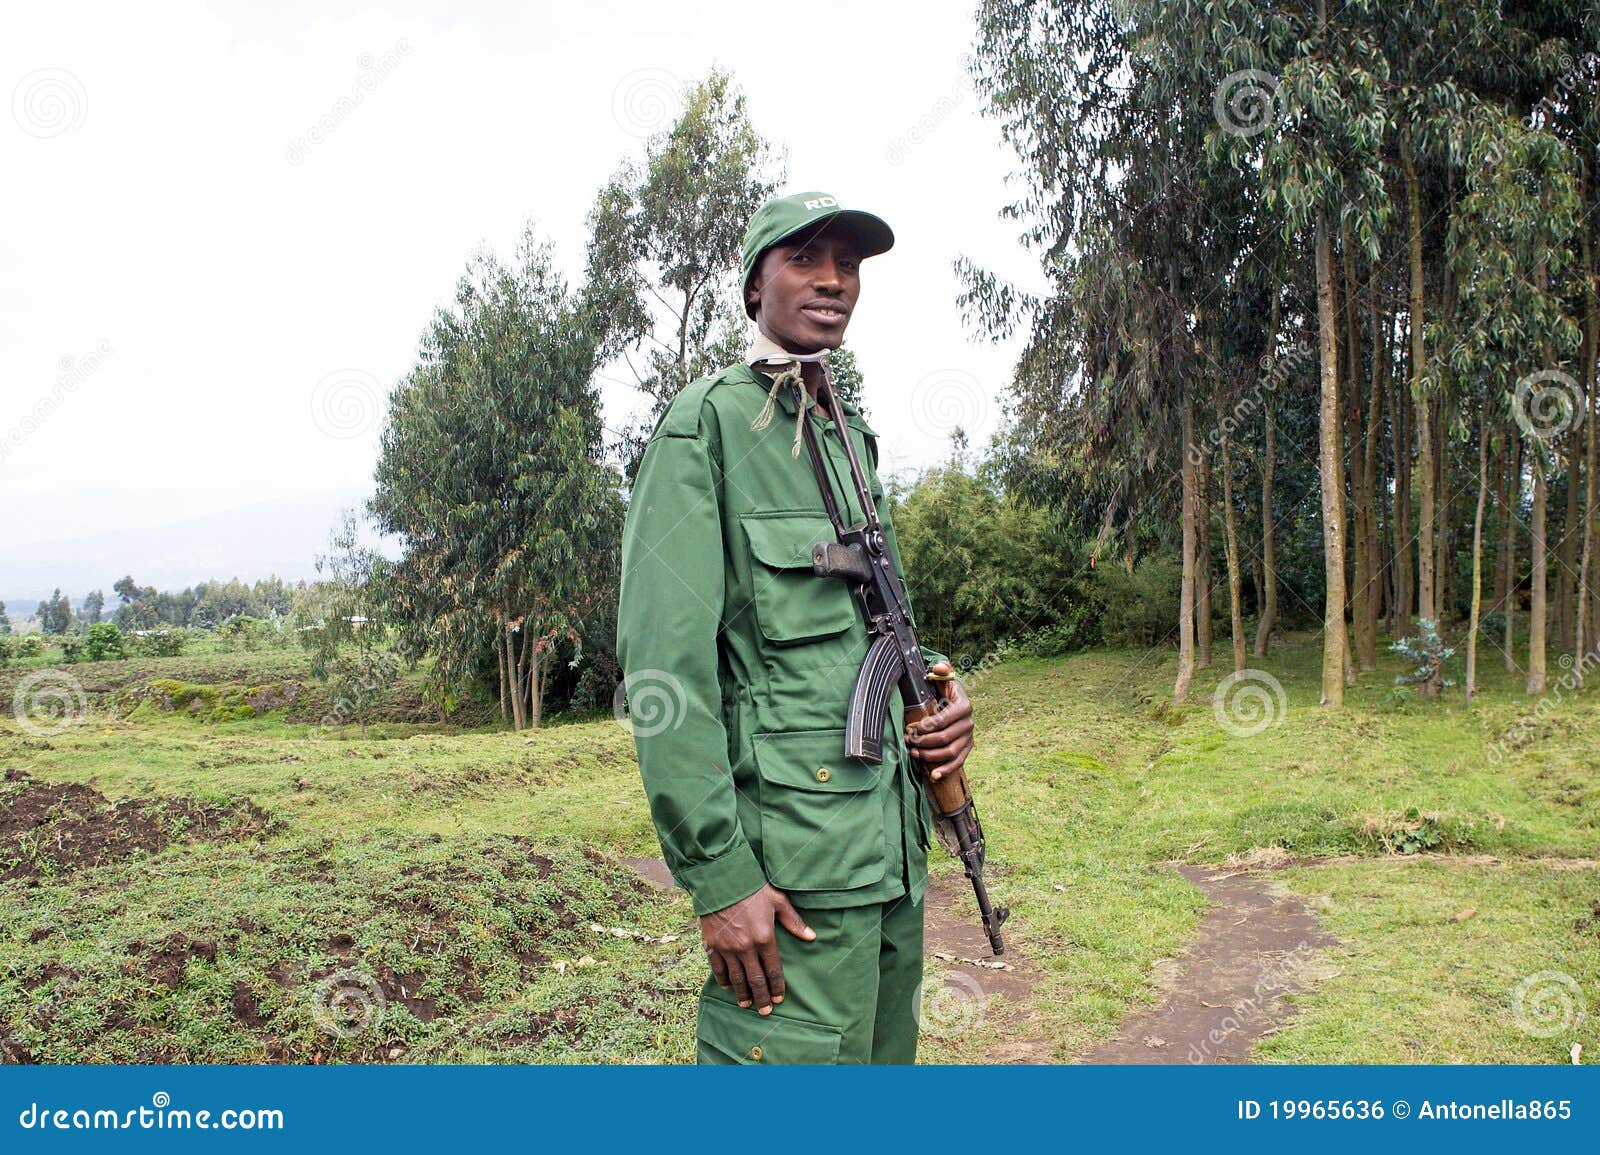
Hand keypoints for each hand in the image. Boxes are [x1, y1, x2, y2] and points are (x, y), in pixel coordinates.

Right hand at [699, 884, 815, 1014]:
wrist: (721, 879)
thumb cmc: (753, 888)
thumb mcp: (778, 901)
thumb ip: (794, 922)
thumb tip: (811, 937)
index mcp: (765, 938)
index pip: (773, 969)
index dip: (777, 986)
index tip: (780, 999)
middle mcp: (746, 947)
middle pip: (755, 979)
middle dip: (761, 997)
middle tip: (765, 1011)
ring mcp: (727, 947)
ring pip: (736, 977)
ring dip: (742, 993)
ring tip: (746, 1004)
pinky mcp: (712, 944)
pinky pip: (718, 968)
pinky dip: (723, 979)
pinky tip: (728, 987)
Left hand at [905, 661, 974, 780]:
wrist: (956, 701)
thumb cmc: (946, 689)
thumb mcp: (943, 677)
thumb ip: (941, 670)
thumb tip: (938, 667)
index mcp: (963, 706)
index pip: (942, 721)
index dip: (924, 727)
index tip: (909, 729)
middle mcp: (969, 723)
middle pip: (945, 738)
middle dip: (924, 742)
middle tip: (908, 741)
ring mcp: (969, 737)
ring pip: (950, 752)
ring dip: (931, 756)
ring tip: (914, 754)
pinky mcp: (967, 748)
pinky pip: (958, 762)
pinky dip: (947, 770)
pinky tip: (934, 775)